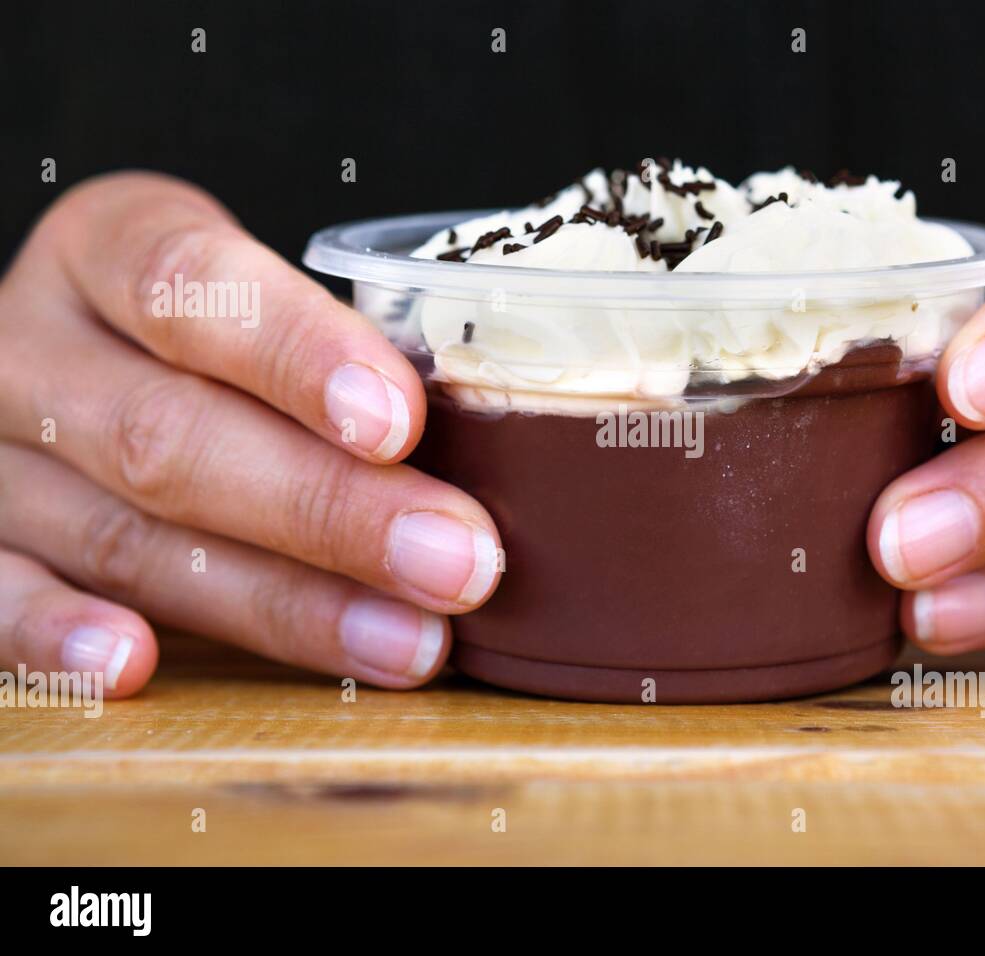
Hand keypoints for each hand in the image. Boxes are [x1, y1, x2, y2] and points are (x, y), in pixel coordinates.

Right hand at [0, 173, 501, 696]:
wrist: (85, 358)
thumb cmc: (220, 332)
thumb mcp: (262, 300)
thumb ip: (334, 353)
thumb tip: (495, 441)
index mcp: (109, 244)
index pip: (189, 283)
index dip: (296, 353)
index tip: (399, 421)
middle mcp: (33, 346)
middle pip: (170, 431)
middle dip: (329, 508)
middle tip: (457, 559)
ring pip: (123, 534)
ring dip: (277, 600)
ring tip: (408, 642)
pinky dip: (62, 638)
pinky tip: (139, 667)